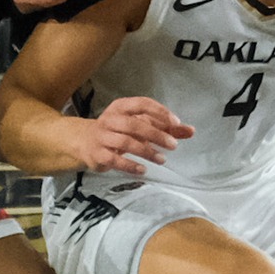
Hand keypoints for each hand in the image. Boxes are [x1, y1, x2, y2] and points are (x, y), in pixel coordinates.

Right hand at [73, 96, 194, 175]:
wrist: (83, 141)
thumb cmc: (118, 131)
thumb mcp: (139, 125)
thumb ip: (165, 128)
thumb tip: (191, 131)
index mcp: (121, 107)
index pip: (143, 104)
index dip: (160, 112)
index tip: (176, 123)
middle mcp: (110, 119)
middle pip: (135, 125)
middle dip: (156, 135)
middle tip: (173, 146)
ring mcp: (102, 137)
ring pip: (126, 143)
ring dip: (147, 151)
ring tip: (162, 160)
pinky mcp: (98, 154)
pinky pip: (115, 160)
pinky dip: (130, 166)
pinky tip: (143, 169)